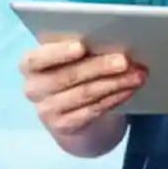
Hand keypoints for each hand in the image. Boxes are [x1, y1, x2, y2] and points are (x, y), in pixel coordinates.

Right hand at [19, 38, 147, 135]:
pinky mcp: (64, 127)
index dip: (58, 53)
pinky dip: (115, 98)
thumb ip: (79, 49)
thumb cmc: (73, 73)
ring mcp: (47, 110)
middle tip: (125, 60)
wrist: (73, 116)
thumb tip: (110, 41)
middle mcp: (33, 88)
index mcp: (29, 64)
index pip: (36, 58)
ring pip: (85, 93)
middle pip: (68, 76)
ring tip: (137, 74)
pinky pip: (93, 110)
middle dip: (100, 66)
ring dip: (115, 83)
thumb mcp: (70, 59)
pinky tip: (129, 90)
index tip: (81, 46)